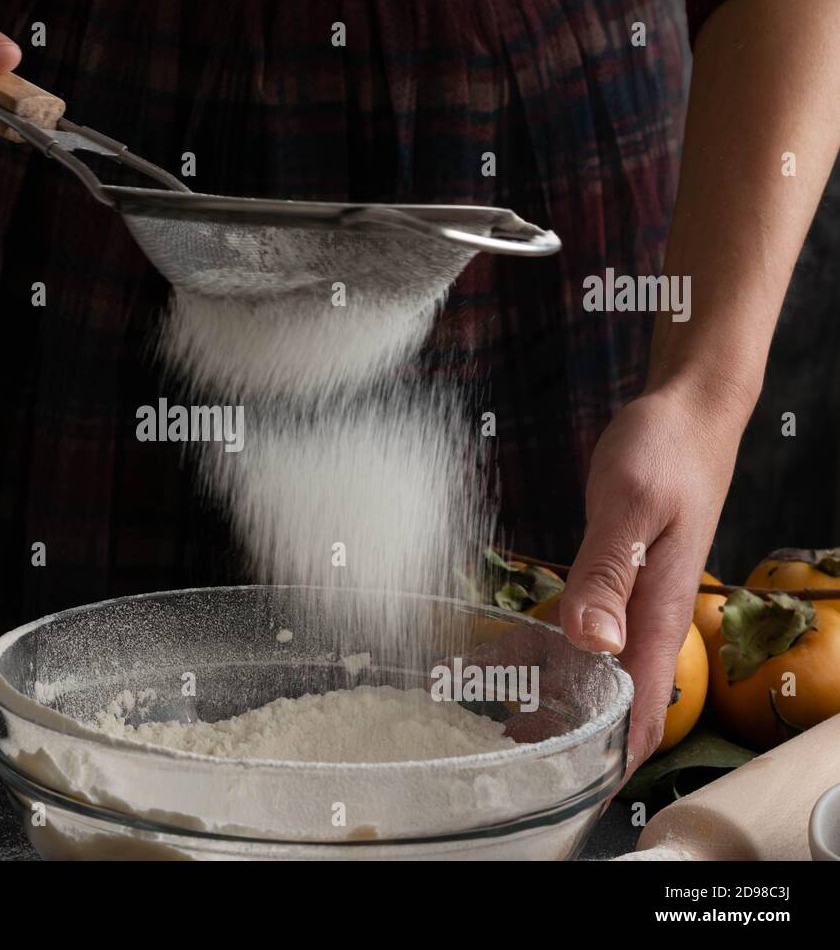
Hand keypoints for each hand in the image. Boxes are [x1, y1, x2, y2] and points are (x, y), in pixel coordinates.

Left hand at [556, 386, 745, 775]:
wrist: (689, 412)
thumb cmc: (665, 452)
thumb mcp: (629, 505)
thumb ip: (606, 572)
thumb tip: (591, 643)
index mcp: (661, 612)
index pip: (642, 709)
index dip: (609, 759)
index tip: (565, 790)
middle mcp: (654, 617)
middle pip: (625, 704)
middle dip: (582, 745)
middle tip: (519, 766)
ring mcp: (642, 602)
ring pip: (612, 676)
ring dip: (573, 709)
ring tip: (515, 732)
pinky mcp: (627, 582)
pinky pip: (602, 640)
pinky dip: (571, 666)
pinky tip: (535, 668)